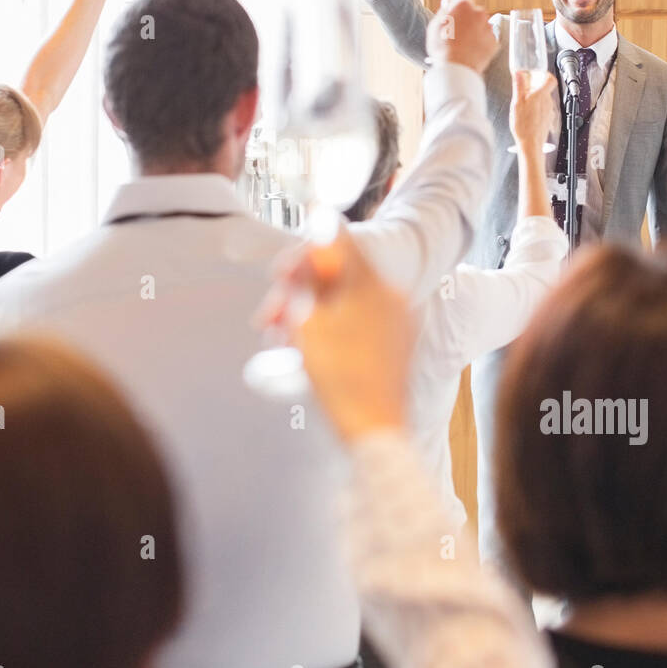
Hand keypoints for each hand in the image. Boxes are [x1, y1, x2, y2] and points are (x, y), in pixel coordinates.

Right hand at [260, 227, 412, 442]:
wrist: (374, 427)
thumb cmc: (340, 378)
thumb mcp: (309, 322)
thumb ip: (306, 281)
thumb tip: (307, 255)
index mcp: (371, 283)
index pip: (337, 240)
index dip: (305, 246)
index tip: (288, 253)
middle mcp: (390, 294)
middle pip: (337, 275)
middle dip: (299, 290)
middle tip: (270, 315)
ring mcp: (397, 318)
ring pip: (345, 300)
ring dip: (311, 311)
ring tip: (281, 339)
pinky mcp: (396, 340)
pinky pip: (359, 319)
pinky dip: (333, 325)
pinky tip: (307, 346)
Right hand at [426, 0, 497, 74]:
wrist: (456, 68)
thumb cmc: (443, 47)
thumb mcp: (435, 25)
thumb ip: (443, 10)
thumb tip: (447, 2)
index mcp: (464, 5)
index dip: (457, 7)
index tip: (453, 15)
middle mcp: (480, 13)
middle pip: (474, 12)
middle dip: (467, 20)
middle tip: (456, 33)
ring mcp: (488, 28)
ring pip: (481, 26)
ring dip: (474, 32)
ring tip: (462, 45)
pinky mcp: (494, 42)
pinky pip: (487, 39)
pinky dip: (481, 43)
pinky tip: (470, 51)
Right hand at [510, 69, 557, 149]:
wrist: (530, 144)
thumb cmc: (523, 126)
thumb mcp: (516, 103)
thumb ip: (519, 87)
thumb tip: (518, 73)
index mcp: (541, 95)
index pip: (551, 79)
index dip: (545, 74)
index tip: (537, 75)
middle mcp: (548, 102)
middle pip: (545, 89)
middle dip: (535, 88)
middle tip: (523, 92)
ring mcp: (549, 111)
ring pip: (544, 100)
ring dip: (535, 100)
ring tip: (523, 106)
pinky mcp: (548, 120)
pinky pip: (543, 110)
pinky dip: (536, 109)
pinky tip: (527, 115)